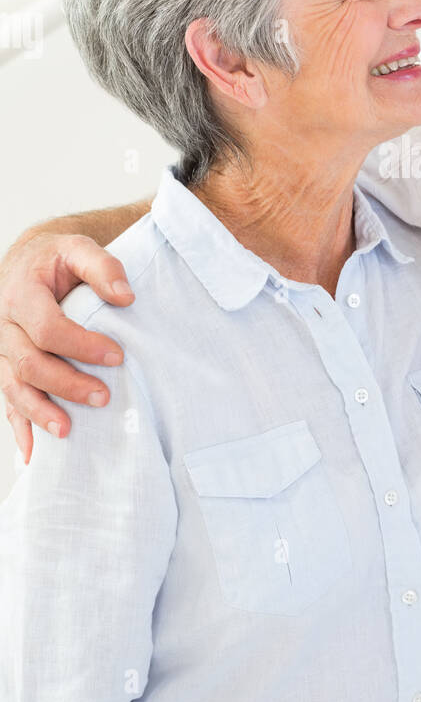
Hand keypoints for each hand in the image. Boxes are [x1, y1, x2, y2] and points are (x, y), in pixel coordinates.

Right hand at [0, 233, 134, 462]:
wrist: (28, 261)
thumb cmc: (57, 258)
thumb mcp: (78, 248)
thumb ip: (103, 266)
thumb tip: (126, 296)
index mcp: (22, 294)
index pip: (48, 328)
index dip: (82, 345)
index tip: (117, 357)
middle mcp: (3, 325)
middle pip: (28, 363)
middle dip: (65, 384)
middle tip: (103, 397)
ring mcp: (0, 350)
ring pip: (12, 386)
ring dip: (39, 411)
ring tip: (68, 430)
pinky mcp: (4, 366)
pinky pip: (6, 400)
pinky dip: (19, 426)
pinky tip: (32, 454)